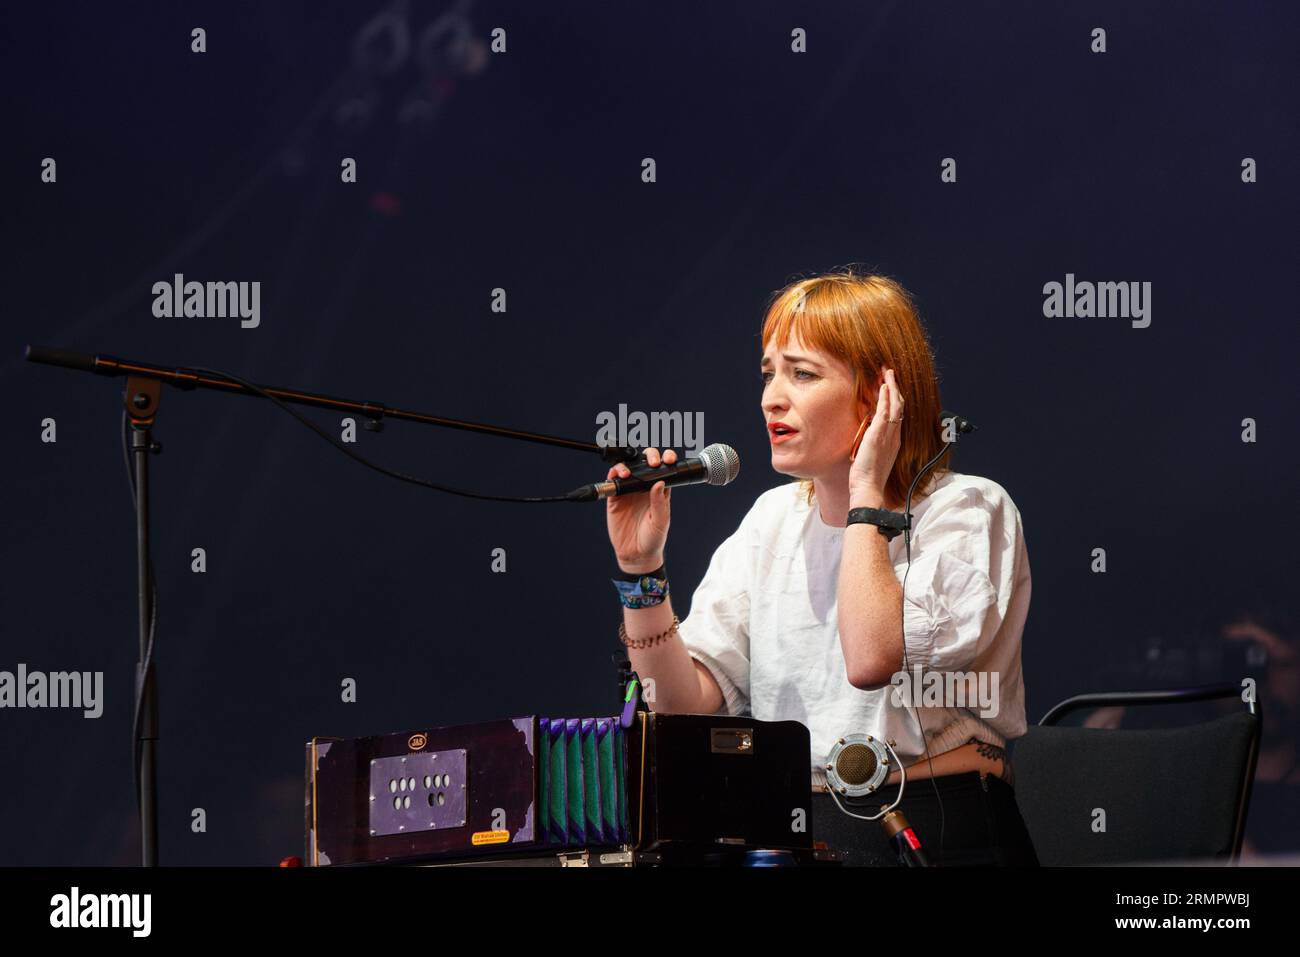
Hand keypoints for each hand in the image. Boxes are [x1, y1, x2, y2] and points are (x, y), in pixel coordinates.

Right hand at [606, 447, 674, 571]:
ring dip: (627, 465)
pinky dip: (613, 475)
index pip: (663, 469)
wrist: (637, 555)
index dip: (666, 459)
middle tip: (651, 463)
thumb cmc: (653, 538)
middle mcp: (643, 488)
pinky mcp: (615, 499)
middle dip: (649, 456)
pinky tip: (617, 475)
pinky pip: (612, 483)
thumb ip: (660, 503)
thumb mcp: (661, 521)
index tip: (669, 459)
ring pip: (627, 469)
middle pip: (645, 464)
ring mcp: (629, 492)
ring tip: (628, 472)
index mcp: (659, 491)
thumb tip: (660, 483)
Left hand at [849, 367, 903, 502]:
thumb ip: (872, 443)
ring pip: (895, 405)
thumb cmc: (867, 477)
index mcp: (893, 440)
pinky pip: (885, 413)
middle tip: (889, 372)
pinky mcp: (878, 436)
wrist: (868, 489)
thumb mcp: (871, 456)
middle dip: (895, 387)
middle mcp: (894, 435)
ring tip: (887, 372)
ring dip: (891, 387)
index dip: (895, 397)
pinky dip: (885, 398)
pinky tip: (883, 386)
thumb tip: (867, 435)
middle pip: (899, 405)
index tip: (889, 385)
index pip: (897, 413)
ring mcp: (888, 435)